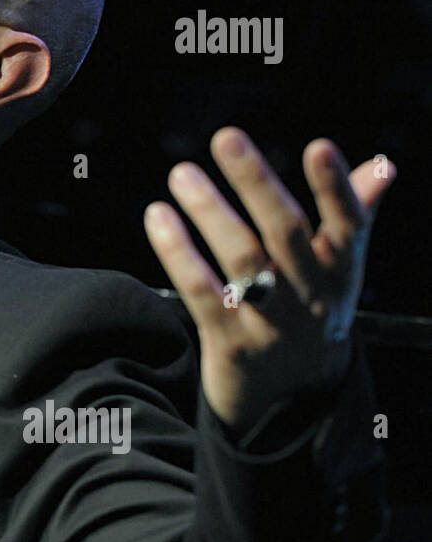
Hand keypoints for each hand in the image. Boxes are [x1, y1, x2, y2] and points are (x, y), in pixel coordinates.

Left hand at [144, 127, 394, 434]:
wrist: (291, 404)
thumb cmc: (311, 313)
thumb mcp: (339, 273)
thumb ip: (354, 216)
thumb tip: (383, 165)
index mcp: (343, 274)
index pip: (348, 227)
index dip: (336, 189)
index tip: (320, 146)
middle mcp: (312, 298)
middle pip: (285, 234)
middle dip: (257, 183)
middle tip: (226, 136)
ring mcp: (272, 324)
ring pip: (241, 260)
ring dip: (210, 211)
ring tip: (183, 173)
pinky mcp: (231, 345)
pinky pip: (202, 293)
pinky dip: (178, 254)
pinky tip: (158, 218)